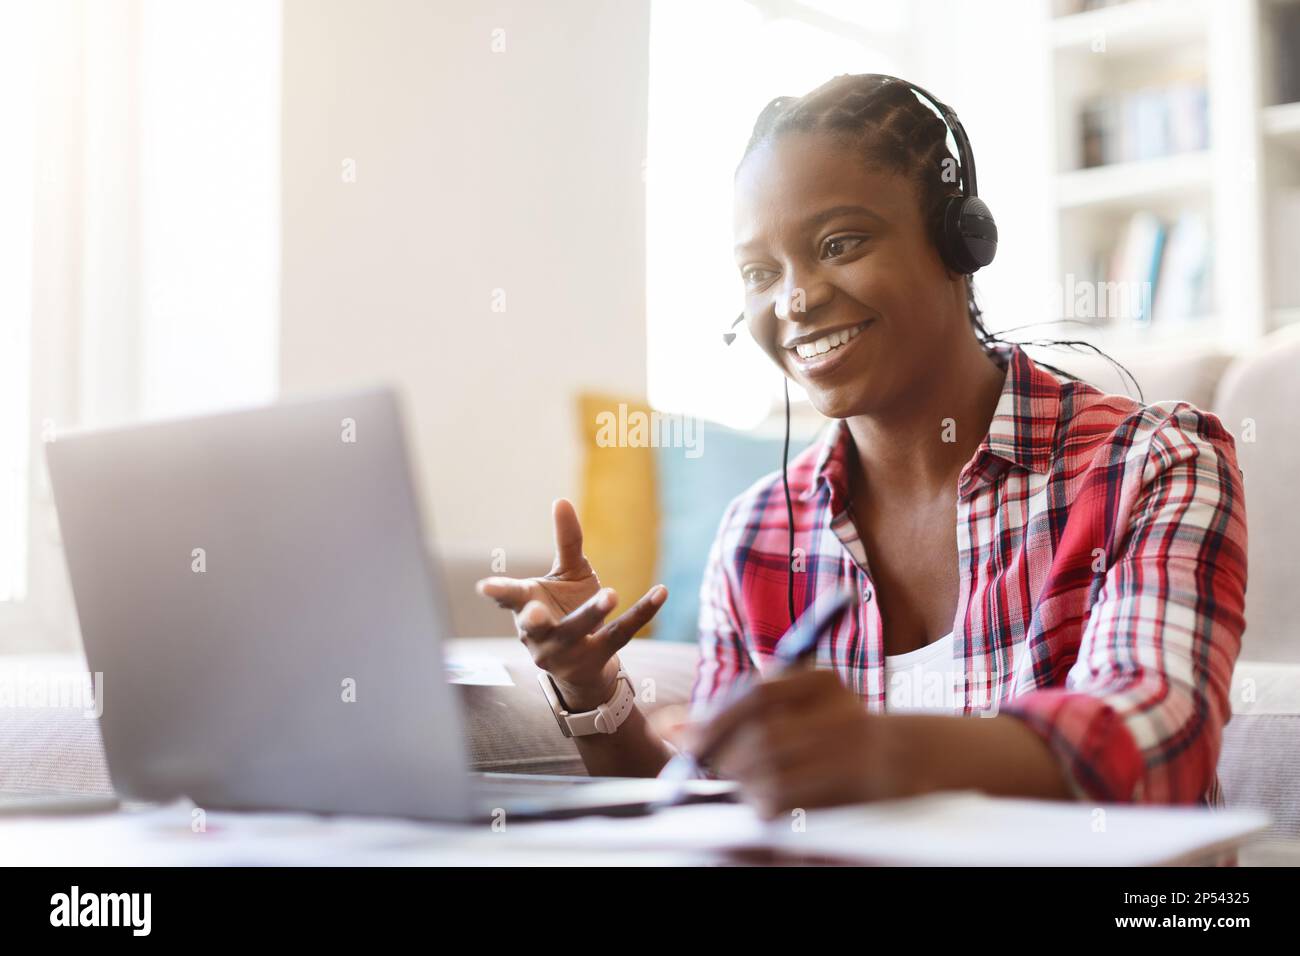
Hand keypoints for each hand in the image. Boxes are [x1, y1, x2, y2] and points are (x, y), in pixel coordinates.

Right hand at [476, 498, 667, 710]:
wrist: (582, 662)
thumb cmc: (565, 608)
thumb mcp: (566, 573)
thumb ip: (566, 541)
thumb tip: (561, 500)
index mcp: (527, 608)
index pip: (511, 599)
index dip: (498, 593)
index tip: (486, 587)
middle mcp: (542, 634)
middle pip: (538, 626)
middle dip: (534, 621)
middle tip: (534, 611)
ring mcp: (568, 649)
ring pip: (578, 631)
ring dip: (592, 613)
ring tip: (610, 594)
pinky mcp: (597, 656)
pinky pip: (621, 633)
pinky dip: (642, 612)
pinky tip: (661, 591)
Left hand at [684, 668, 921, 819]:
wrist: (908, 761)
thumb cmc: (836, 735)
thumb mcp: (797, 711)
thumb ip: (742, 714)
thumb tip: (670, 727)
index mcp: (824, 682)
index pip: (760, 693)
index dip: (717, 718)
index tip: (688, 742)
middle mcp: (841, 711)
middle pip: (763, 734)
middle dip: (726, 757)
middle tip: (713, 769)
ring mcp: (853, 749)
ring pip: (772, 767)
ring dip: (743, 782)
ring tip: (743, 785)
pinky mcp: (857, 785)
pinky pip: (789, 798)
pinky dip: (764, 804)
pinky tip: (766, 803)